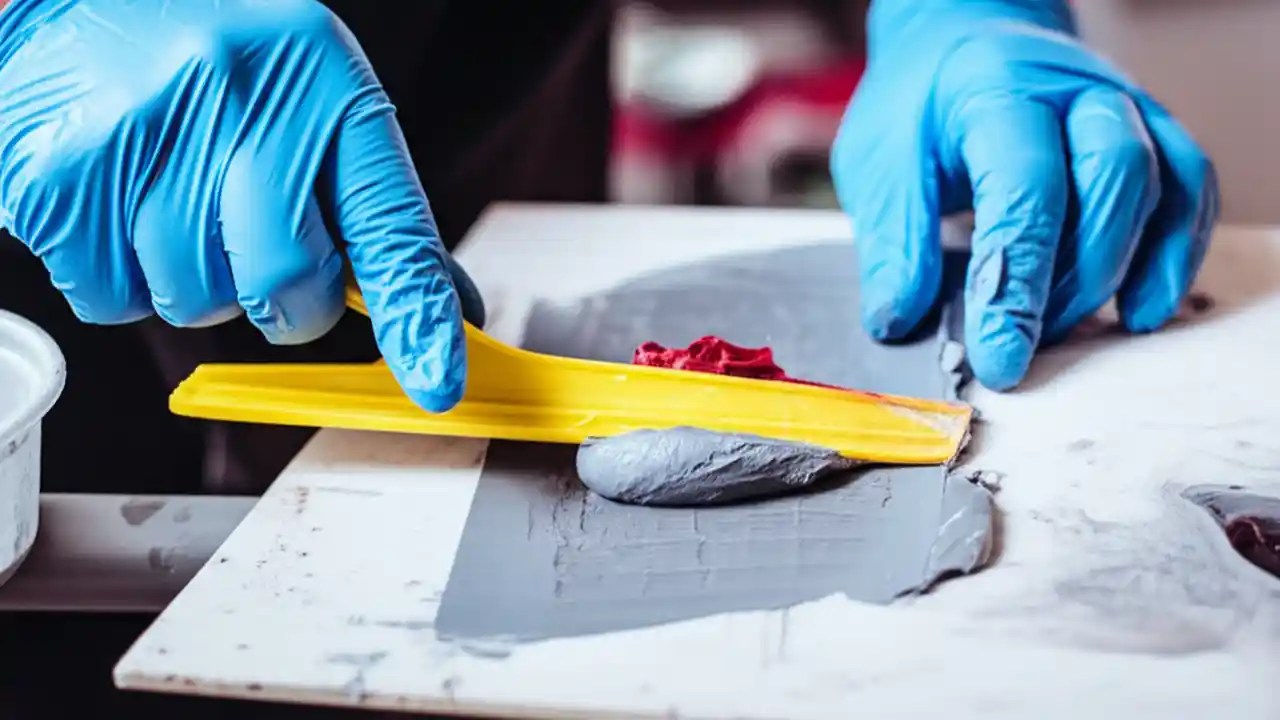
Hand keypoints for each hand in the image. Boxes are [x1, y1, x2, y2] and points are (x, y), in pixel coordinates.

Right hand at [0, 0, 474, 411]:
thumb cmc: (223, 68)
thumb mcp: (317, 106)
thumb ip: (379, 213)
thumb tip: (454, 310)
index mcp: (326, 83)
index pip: (389, 222)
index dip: (416, 312)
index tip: (436, 382)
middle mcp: (240, 95)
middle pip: (285, 283)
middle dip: (283, 302)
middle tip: (257, 252)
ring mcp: (143, 128)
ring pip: (194, 302)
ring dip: (193, 282)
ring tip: (173, 200)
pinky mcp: (58, 173)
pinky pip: (111, 300)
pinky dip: (119, 278)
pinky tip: (119, 205)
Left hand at [831, 1, 1218, 390]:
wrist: (962, 43)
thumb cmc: (921, 109)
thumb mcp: (880, 164)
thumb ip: (894, 241)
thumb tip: (898, 319)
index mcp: (997, 90)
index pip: (1025, 189)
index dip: (1014, 283)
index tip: (999, 359)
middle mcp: (1076, 90)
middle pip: (1113, 178)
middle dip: (1072, 282)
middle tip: (1027, 346)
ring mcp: (1125, 106)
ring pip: (1159, 187)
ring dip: (1117, 274)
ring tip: (1066, 332)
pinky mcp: (1153, 133)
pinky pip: (1190, 192)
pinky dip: (1173, 256)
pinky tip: (1139, 309)